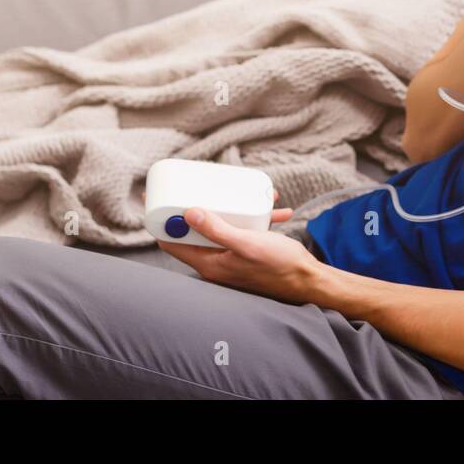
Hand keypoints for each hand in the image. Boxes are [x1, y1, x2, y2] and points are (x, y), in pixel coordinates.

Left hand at [155, 190, 322, 304]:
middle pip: (196, 229)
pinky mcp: (249, 250)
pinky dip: (255, 216)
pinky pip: (245, 228)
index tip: (155, 198)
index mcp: (209, 263)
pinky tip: (272, 205)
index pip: (172, 242)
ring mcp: (233, 255)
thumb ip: (217, 230)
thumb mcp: (246, 243)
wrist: (308, 280)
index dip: (161, 220)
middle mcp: (217, 260)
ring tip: (247, 191)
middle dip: (197, 205)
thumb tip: (188, 213)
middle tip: (194, 184)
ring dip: (233, 207)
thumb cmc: (279, 266)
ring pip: (223, 224)